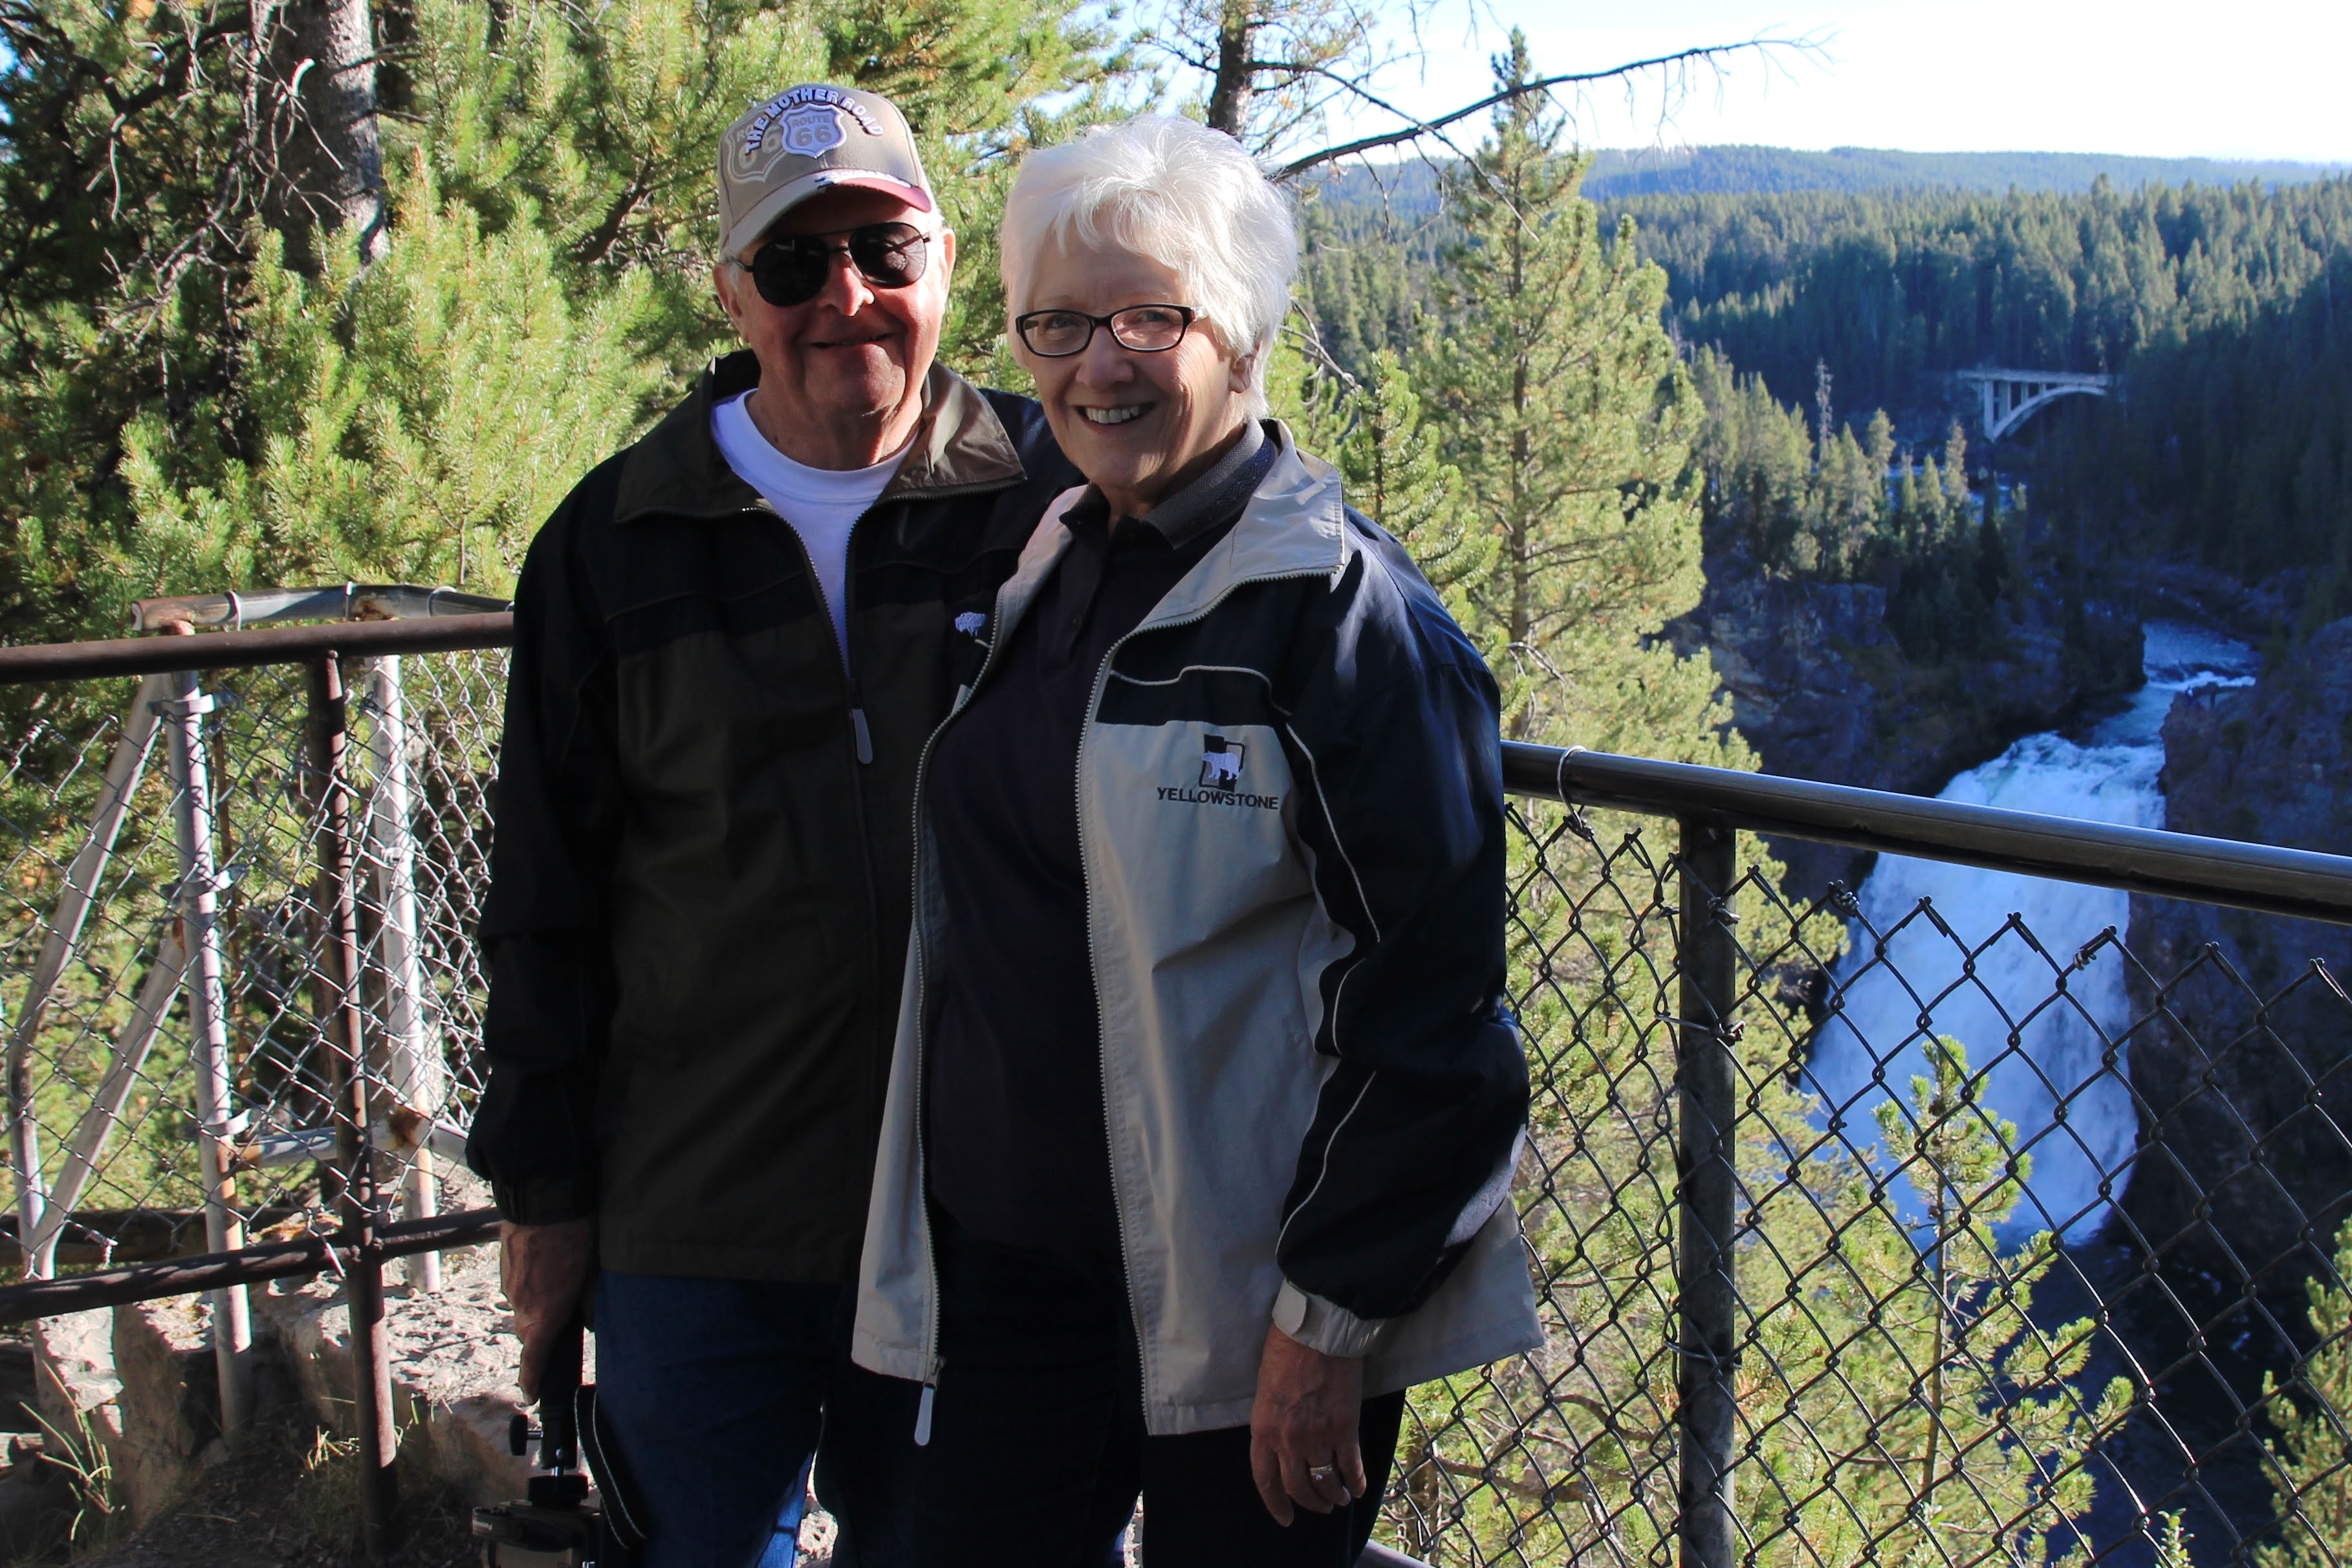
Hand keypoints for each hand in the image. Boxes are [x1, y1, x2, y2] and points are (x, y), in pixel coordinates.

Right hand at [500, 1218, 594, 1399]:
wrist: (543, 1198)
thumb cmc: (575, 1236)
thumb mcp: (593, 1273)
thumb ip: (591, 1303)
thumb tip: (590, 1320)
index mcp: (544, 1315)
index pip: (533, 1360)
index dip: (531, 1381)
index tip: (530, 1397)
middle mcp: (521, 1305)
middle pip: (530, 1333)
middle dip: (544, 1334)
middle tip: (562, 1324)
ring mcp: (509, 1285)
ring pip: (524, 1307)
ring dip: (539, 1303)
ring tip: (560, 1284)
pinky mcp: (504, 1266)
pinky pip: (518, 1286)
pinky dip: (531, 1284)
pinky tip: (548, 1264)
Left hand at [1248, 1322, 1366, 1525]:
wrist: (1316, 1333)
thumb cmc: (1284, 1351)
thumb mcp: (1264, 1390)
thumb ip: (1270, 1419)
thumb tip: (1280, 1438)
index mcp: (1263, 1430)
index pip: (1265, 1480)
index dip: (1276, 1504)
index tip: (1285, 1517)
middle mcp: (1289, 1442)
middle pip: (1298, 1487)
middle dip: (1309, 1502)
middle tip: (1318, 1507)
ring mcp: (1318, 1437)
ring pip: (1325, 1481)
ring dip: (1332, 1495)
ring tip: (1338, 1499)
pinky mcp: (1345, 1429)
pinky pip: (1351, 1465)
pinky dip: (1356, 1481)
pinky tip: (1358, 1489)